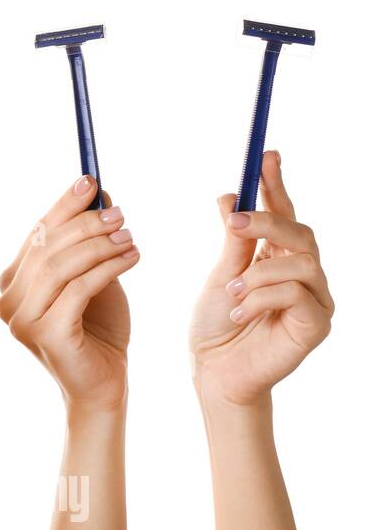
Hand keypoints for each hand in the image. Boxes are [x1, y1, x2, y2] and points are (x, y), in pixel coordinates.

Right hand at [0, 176, 138, 413]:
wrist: (103, 383)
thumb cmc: (98, 331)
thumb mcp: (93, 277)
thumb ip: (87, 243)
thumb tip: (98, 193)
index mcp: (13, 284)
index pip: (36, 234)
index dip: (63, 205)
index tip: (90, 180)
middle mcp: (8, 301)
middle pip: (46, 247)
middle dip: (86, 224)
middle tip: (121, 214)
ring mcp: (22, 320)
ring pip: (60, 266)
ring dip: (99, 245)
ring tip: (130, 237)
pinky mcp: (47, 334)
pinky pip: (78, 289)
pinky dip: (107, 268)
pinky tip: (132, 259)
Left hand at [190, 151, 333, 407]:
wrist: (213, 375)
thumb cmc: (215, 328)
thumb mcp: (221, 275)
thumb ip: (234, 240)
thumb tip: (233, 195)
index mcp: (278, 259)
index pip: (285, 214)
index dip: (277, 184)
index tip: (265, 155)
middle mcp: (304, 276)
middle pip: (300, 231)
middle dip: (267, 220)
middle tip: (232, 221)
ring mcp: (315, 300)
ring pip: (300, 262)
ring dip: (256, 273)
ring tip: (229, 292)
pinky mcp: (317, 325)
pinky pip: (296, 295)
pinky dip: (259, 299)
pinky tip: (238, 314)